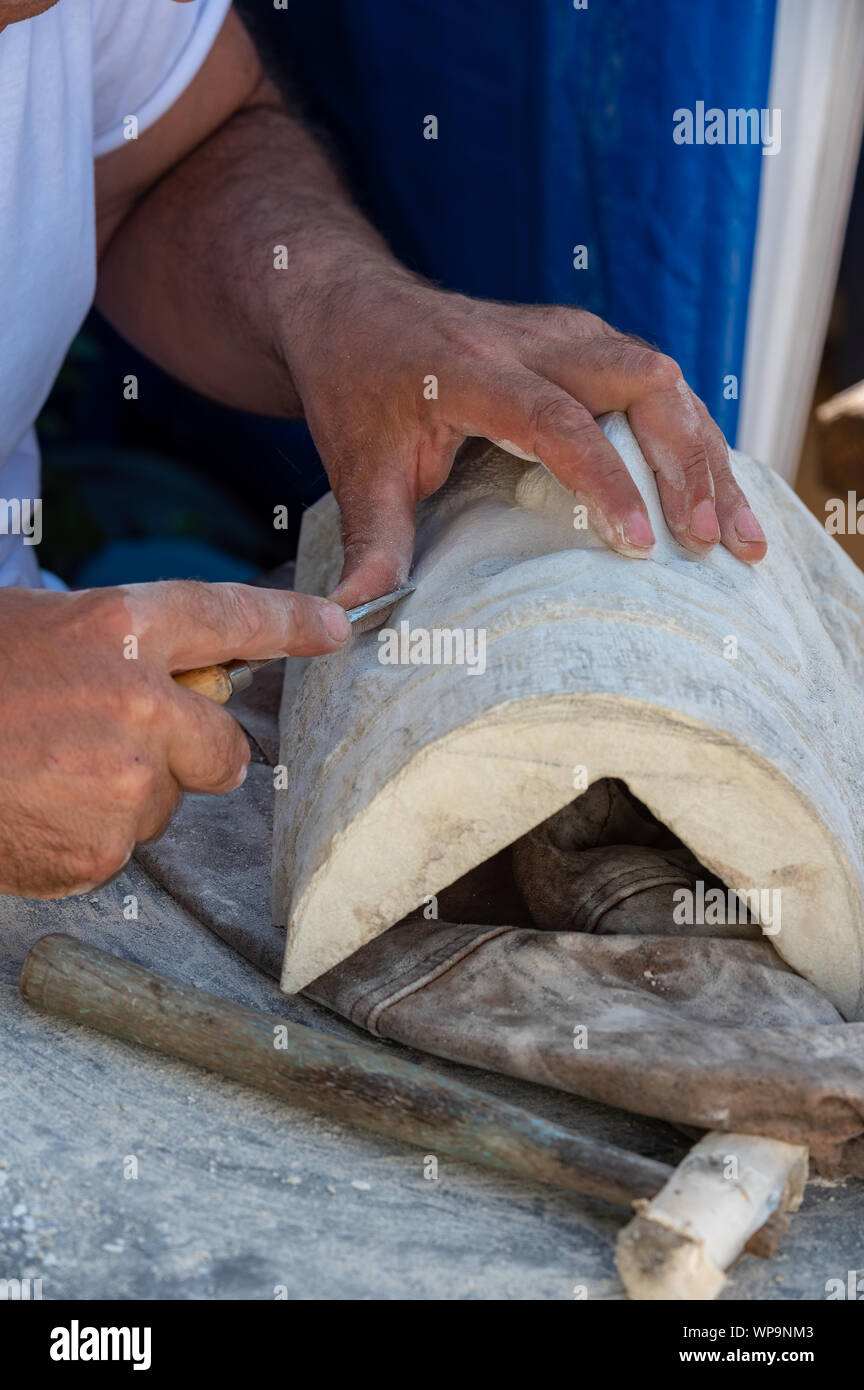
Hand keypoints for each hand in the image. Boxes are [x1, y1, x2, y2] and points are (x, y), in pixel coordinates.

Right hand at [0, 582, 349, 897]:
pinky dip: (84, 838)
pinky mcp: (99, 850)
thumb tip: (184, 678)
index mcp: (117, 629)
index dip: (290, 624)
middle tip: (123, 742)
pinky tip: (30, 809)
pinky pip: (120, 847)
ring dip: (124, 796)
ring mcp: (123, 785)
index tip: (335, 628)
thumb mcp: (36, 628)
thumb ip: (119, 647)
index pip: (232, 618)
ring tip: (42, 772)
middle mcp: (138, 704)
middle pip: (225, 747)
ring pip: (166, 804)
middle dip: (192, 751)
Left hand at [285, 278, 766, 606]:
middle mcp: (531, 339)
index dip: (605, 480)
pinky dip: (694, 437)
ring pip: (662, 379)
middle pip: (638, 382)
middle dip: (687, 461)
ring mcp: (566, 333)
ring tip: (741, 534)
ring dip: (707, 454)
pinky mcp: (586, 343)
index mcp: (471, 368)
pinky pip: (657, 383)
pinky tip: (719, 495)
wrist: (355, 306)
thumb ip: (370, 541)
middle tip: (712, 539)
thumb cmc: (355, 388)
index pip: (556, 420)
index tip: (638, 545)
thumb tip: (351, 621)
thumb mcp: (354, 467)